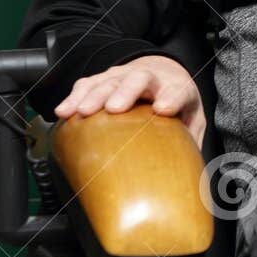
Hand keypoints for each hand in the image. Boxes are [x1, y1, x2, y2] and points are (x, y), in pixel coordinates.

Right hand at [53, 55, 206, 150]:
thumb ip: (191, 146)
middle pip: (139, 79)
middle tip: (113, 107)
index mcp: (178, 89)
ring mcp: (126, 75)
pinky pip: (88, 84)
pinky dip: (75, 96)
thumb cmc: (177, 104)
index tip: (162, 109)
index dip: (171, 98)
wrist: (163, 73)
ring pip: (109, 80)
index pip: (178, 90)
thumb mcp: (192, 122)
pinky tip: (64, 111)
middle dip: (125, 92)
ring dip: (94, 95)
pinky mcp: (105, 78)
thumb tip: (190, 184)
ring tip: (80, 112)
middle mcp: (152, 78)